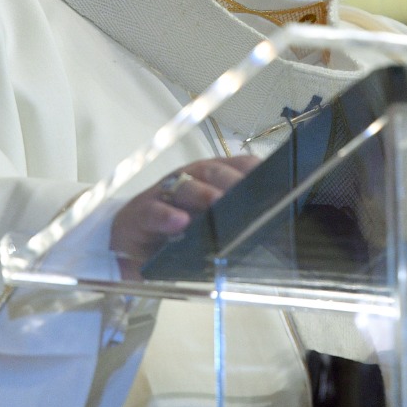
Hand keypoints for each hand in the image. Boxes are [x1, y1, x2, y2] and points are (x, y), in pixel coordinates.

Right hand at [109, 156, 259, 264]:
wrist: (129, 241)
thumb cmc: (177, 230)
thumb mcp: (208, 223)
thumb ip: (234, 220)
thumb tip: (270, 231)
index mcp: (211, 177)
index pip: (237, 165)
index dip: (254, 171)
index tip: (276, 181)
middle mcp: (190, 178)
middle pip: (213, 171)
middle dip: (233, 182)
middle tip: (249, 198)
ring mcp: (166, 192)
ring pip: (186, 185)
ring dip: (204, 194)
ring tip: (217, 205)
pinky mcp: (142, 211)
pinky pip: (154, 210)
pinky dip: (166, 216)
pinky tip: (179, 222)